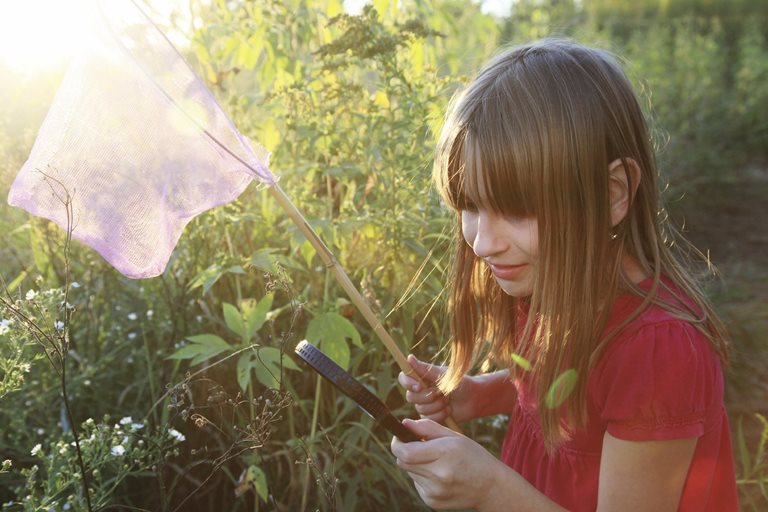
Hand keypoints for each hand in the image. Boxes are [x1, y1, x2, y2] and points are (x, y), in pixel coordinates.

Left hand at [391, 418, 508, 509]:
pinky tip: (439, 475)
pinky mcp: (432, 502)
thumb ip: (427, 428)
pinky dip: (422, 477)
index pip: (405, 452)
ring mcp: (435, 492)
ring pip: (409, 472)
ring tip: (436, 462)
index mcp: (445, 454)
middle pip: (403, 462)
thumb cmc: (473, 457)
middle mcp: (439, 475)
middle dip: (406, 451)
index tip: (400, 436)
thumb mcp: (454, 436)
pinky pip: (417, 484)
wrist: (490, 488)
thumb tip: (404, 424)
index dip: (397, 443)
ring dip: (416, 464)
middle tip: (418, 446)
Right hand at [399, 354, 476, 422]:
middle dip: (428, 397)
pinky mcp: (430, 416)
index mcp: (421, 377)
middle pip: (410, 397)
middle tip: (442, 393)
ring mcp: (425, 404)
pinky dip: (440, 415)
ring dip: (437, 405)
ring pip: (420, 409)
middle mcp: (420, 390)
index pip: (404, 378)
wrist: (474, 399)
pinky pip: (427, 419)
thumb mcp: (444, 375)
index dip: (408, 383)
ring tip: (448, 400)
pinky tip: (449, 410)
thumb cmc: (461, 383)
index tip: (419, 386)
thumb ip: (426, 369)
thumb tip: (409, 358)